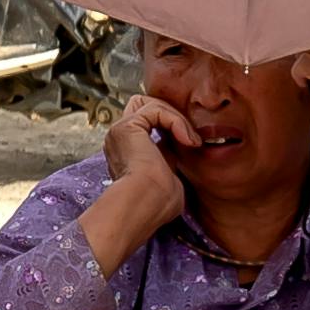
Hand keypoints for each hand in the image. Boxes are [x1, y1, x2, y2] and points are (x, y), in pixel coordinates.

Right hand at [78, 92, 196, 259]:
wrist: (147, 205)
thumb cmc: (158, 204)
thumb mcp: (169, 177)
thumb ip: (172, 159)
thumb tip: (186, 149)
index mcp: (126, 152)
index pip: (147, 124)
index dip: (170, 127)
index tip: (191, 146)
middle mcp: (118, 139)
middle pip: (144, 106)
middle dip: (171, 116)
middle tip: (190, 138)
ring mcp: (120, 131)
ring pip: (151, 104)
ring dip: (176, 118)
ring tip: (191, 141)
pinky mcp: (128, 126)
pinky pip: (156, 109)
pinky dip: (176, 121)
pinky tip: (186, 140)